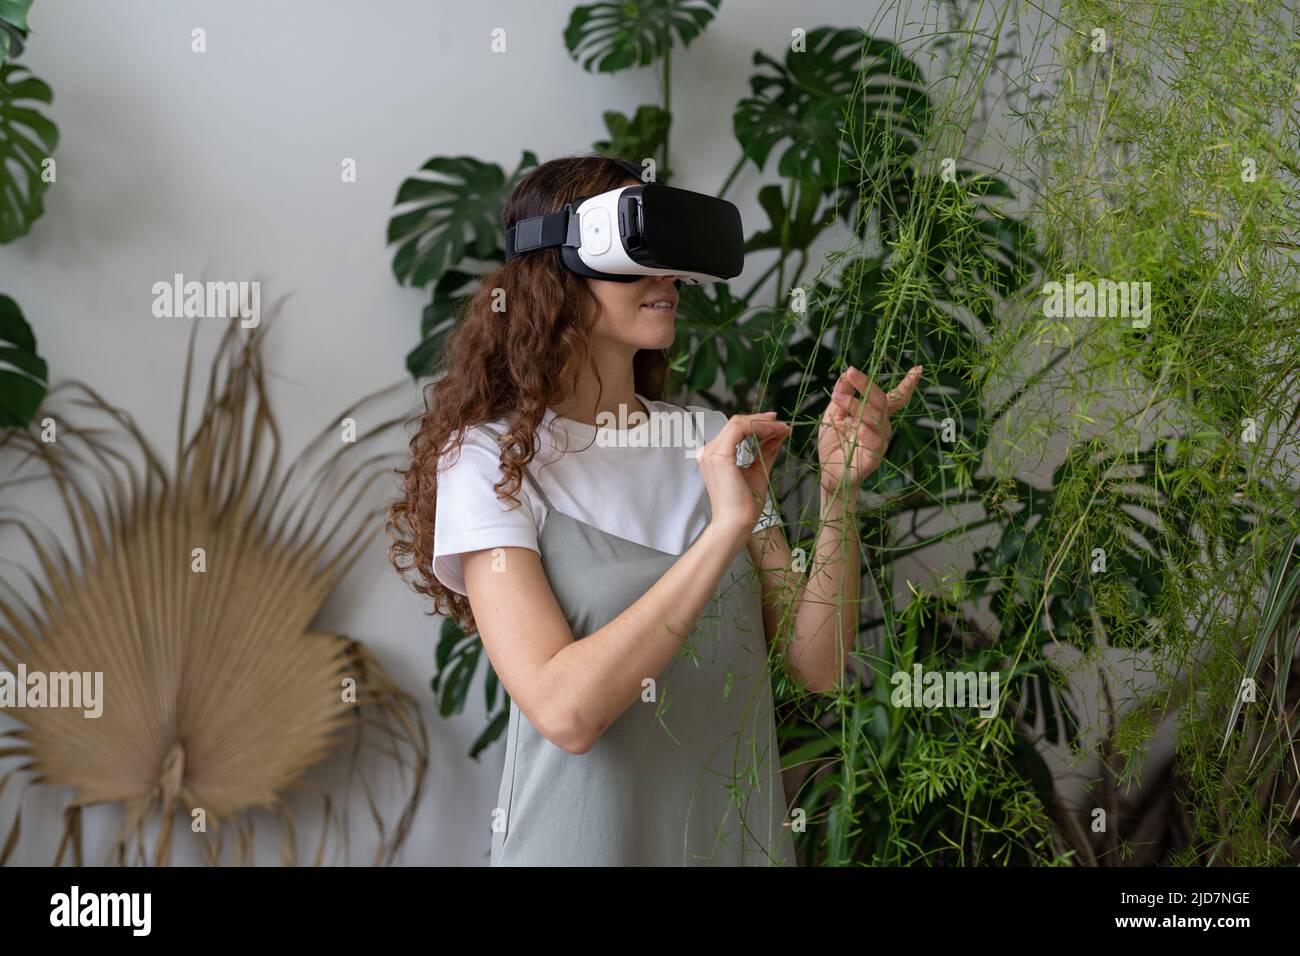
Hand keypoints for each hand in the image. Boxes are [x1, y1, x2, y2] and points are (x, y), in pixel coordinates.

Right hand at [696, 412, 789, 532]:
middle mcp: (709, 452)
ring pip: (737, 423)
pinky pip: (738, 430)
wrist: (736, 524)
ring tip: (780, 428)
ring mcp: (711, 453)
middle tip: (782, 424)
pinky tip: (772, 432)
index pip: (735, 430)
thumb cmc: (745, 505)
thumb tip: (779, 434)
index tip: (777, 425)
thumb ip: (766, 451)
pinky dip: (757, 428)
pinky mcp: (719, 456)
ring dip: (761, 423)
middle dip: (761, 420)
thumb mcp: (759, 470)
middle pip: (735, 423)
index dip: (757, 424)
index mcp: (715, 456)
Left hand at [818, 365, 921, 494]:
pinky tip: (854, 425)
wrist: (829, 475)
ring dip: (855, 404)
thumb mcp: (833, 416)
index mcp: (874, 416)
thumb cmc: (833, 445)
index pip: (893, 398)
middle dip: (866, 384)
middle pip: (881, 401)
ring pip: (875, 418)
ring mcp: (880, 442)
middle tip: (850, 372)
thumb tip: (845, 375)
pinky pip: (874, 442)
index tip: (918, 369)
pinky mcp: (874, 458)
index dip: (906, 385)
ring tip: (837, 396)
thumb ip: (841, 395)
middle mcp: (881, 427)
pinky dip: (865, 431)